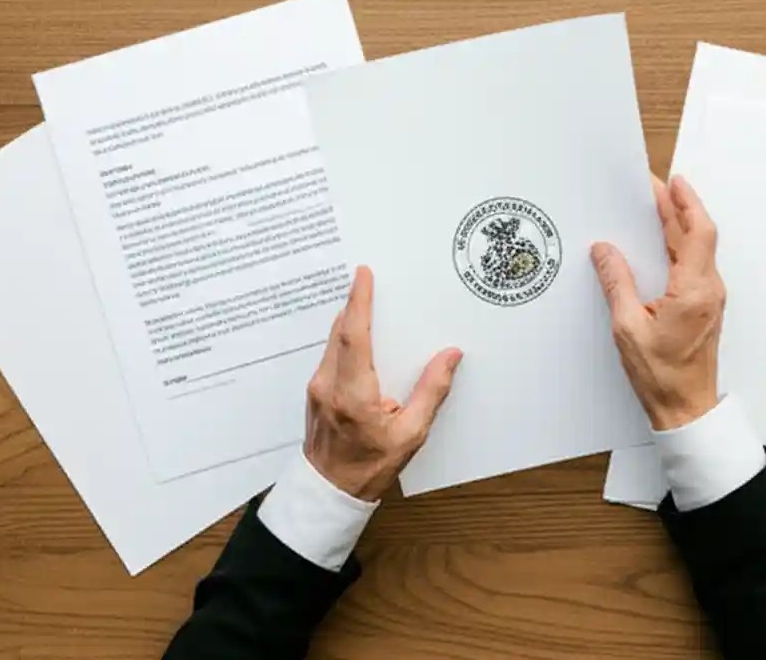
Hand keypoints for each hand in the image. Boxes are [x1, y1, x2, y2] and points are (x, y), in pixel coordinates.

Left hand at [304, 266, 462, 500]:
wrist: (330, 490)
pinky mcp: (314, 391)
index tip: (363, 275)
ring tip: (369, 303)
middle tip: (372, 279)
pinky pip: (329, 355)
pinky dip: (345, 341)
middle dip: (356, 304)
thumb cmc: (372, 466)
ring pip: (332, 342)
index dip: (359, 302)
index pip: (354, 337)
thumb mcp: (411, 434)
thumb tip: (450, 355)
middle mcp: (329, 385)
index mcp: (353, 394)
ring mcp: (317, 387)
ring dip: (349, 322)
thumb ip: (431, 392)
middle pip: (340, 332)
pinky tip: (361, 339)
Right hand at [590, 173, 723, 430]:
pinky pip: (692, 267)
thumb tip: (605, 251)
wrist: (686, 408)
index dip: (686, 203)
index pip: (698, 232)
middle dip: (676, 209)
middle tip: (651, 189)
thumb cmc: (661, 375)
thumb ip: (617, 284)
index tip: (673, 182)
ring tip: (652, 210)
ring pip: (696, 251)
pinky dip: (676, 248)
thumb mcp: (628, 327)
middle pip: (697, 237)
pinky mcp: (703, 307)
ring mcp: (709, 299)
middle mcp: (708, 290)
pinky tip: (657, 246)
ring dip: (676, 227)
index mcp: (694, 290)